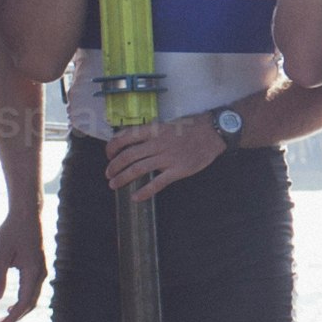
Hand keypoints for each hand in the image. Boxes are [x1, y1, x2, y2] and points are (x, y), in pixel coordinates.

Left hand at [0, 203, 47, 321]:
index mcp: (33, 272)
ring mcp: (41, 269)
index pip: (24, 303)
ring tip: (5, 316)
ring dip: (20, 309)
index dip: (11, 318)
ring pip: (33, 297)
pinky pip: (33, 289)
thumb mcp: (1, 253)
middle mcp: (40, 273)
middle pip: (31, 304)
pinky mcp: (38, 266)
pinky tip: (13, 301)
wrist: (27, 213)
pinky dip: (24, 299)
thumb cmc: (12, 231)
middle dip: (16, 317)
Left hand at [102, 113, 222, 198]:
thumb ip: (151, 132)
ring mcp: (167, 158)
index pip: (125, 137)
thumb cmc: (190, 127)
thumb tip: (132, 141)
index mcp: (154, 130)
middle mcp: (157, 143)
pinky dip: (144, 192)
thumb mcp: (167, 123)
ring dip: (123, 178)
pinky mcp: (178, 170)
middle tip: (108, 174)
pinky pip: (157, 183)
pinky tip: (135, 197)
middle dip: (114, 167)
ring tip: (114, 185)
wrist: (213, 133)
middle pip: (128, 156)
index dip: (112, 147)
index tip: (108, 155)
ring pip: (138, 169)